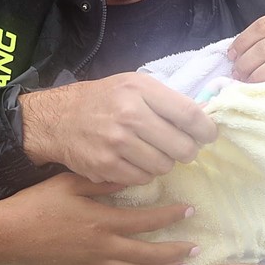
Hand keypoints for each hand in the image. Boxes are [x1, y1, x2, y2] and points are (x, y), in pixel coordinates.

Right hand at [0, 172, 197, 264]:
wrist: (9, 234)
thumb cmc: (37, 203)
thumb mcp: (69, 183)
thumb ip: (102, 181)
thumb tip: (131, 175)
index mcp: (102, 221)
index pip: (147, 221)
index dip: (171, 217)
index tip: (190, 211)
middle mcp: (103, 247)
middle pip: (149, 254)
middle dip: (175, 251)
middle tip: (196, 248)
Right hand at [19, 72, 219, 184]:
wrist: (56, 119)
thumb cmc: (102, 100)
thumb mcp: (132, 85)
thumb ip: (165, 100)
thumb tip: (203, 121)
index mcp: (139, 90)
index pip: (190, 114)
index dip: (206, 130)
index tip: (208, 136)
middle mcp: (129, 116)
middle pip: (182, 147)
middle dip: (187, 150)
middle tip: (180, 148)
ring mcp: (117, 144)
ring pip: (165, 166)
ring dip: (164, 163)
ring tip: (151, 152)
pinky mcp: (106, 167)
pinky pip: (144, 179)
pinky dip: (144, 173)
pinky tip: (134, 161)